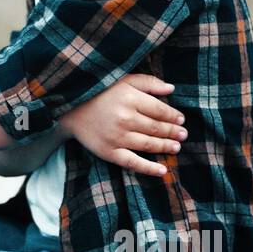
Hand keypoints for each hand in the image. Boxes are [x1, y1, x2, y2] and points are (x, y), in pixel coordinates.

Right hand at [56, 74, 186, 176]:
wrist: (69, 109)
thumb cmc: (99, 92)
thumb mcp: (122, 80)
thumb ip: (147, 82)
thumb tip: (171, 89)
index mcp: (129, 98)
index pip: (160, 110)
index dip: (173, 116)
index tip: (181, 119)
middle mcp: (124, 118)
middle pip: (157, 128)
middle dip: (173, 132)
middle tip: (183, 135)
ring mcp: (117, 137)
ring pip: (149, 144)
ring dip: (166, 147)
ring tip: (176, 147)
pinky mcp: (109, 152)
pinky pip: (133, 163)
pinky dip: (149, 168)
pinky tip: (162, 170)